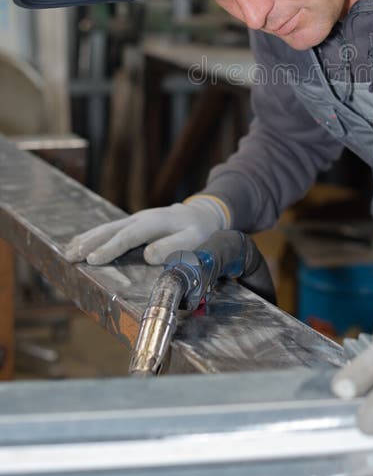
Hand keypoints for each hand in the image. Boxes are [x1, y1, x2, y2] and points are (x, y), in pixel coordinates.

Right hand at [64, 195, 229, 264]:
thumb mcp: (192, 241)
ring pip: (107, 228)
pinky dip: (92, 235)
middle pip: (111, 230)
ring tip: (68, 251)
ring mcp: (135, 219)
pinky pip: (109, 229)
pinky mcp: (133, 223)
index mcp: (154, 223)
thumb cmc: (198, 231)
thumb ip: (172, 247)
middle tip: (70, 257)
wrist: (201, 215)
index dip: (109, 248)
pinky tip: (79, 242)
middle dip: (89, 243)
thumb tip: (147, 255)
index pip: (128, 237)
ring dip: (87, 239)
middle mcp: (141, 219)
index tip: (92, 260)